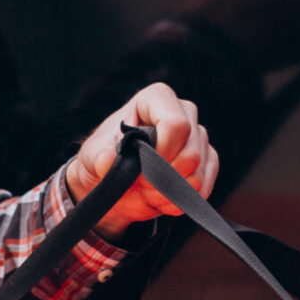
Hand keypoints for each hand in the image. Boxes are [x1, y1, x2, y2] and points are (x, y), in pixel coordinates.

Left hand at [64, 83, 218, 241]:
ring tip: (148, 191)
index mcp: (156, 99)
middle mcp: (184, 113)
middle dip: (163, 179)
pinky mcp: (207, 161)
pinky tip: (162, 198)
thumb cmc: (104, 158)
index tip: (142, 169)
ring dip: (169, 192)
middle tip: (140, 184)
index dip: (162, 152)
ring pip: (198, 173)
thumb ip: (99, 157)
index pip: (175, 123)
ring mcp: (198, 137)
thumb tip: (106, 160)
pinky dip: (181, 200)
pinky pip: (204, 187)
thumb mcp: (92, 156)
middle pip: (191, 153)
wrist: (115, 183)